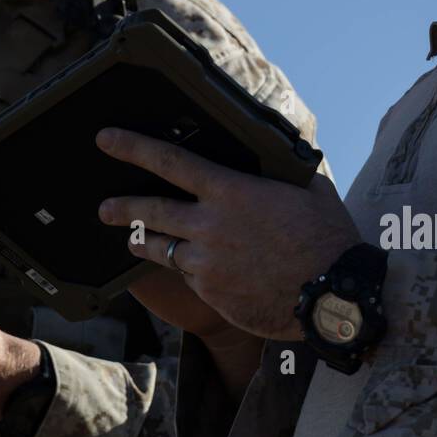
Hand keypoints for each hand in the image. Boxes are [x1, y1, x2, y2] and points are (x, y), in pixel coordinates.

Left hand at [95, 127, 359, 338]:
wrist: (331, 296)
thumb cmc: (326, 238)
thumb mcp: (308, 189)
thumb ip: (282, 172)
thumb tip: (281, 154)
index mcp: (230, 192)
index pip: (169, 162)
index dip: (133, 147)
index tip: (107, 139)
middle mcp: (209, 226)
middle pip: (150, 211)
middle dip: (121, 207)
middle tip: (104, 207)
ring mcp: (206, 263)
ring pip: (161, 249)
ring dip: (144, 242)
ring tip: (132, 240)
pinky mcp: (210, 294)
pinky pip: (188, 278)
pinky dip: (188, 271)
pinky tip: (194, 270)